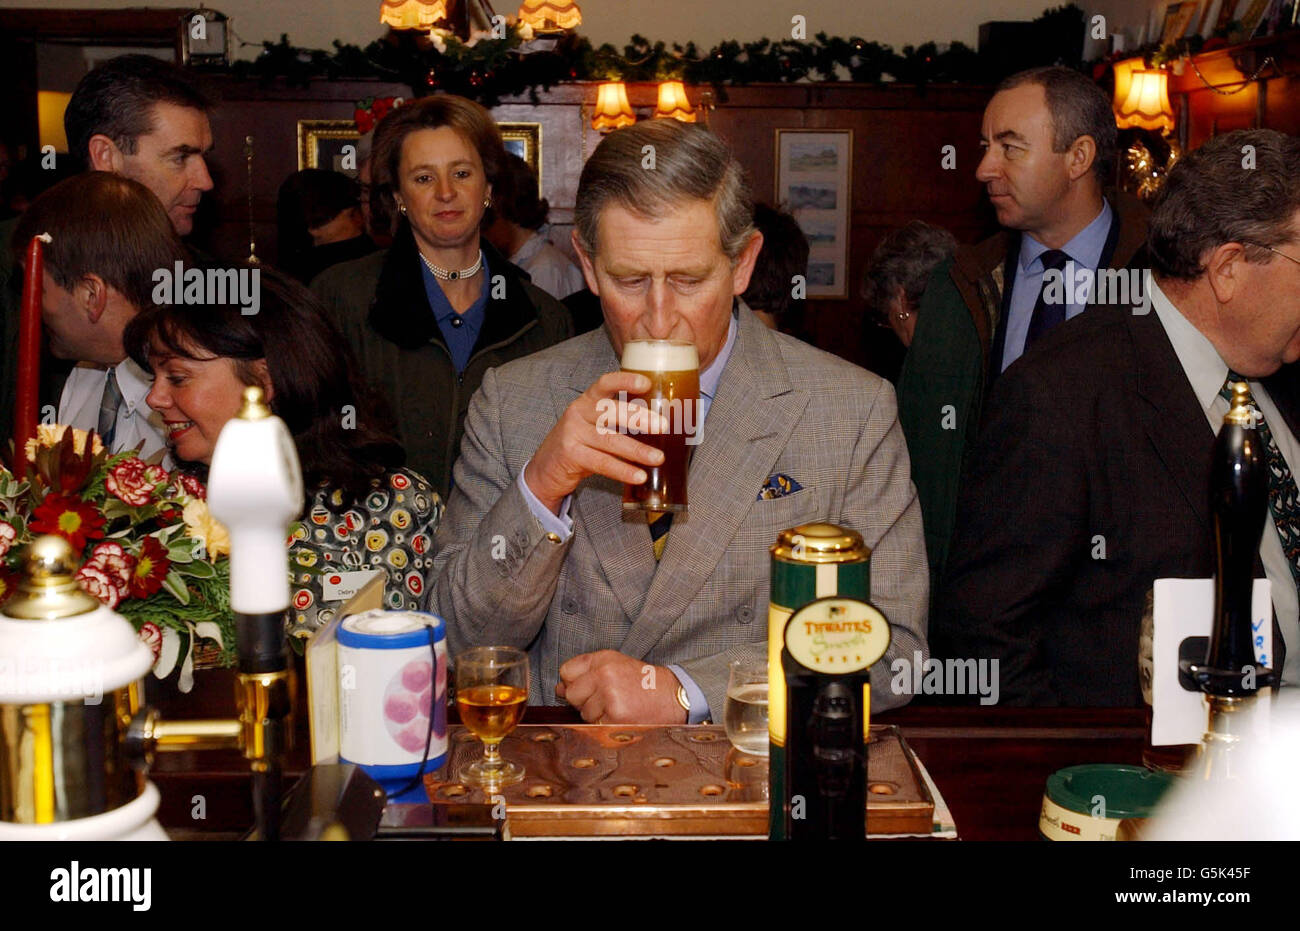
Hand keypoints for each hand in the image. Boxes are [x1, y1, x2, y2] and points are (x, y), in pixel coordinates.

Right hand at [523, 372, 667, 513]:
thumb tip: (661, 424)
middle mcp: (578, 412)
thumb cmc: (580, 444)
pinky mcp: (570, 455)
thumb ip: (618, 421)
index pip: (605, 383)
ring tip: (658, 458)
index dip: (625, 381)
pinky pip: (602, 462)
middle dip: (640, 418)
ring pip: (610, 440)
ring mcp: (572, 433)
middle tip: (663, 426)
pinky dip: (623, 470)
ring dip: (637, 450)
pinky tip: (639, 476)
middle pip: (611, 411)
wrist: (546, 469)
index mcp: (587, 401)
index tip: (646, 383)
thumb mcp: (595, 426)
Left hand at [555, 650, 686, 723]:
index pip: (566, 671)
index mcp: (604, 658)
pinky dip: (605, 725)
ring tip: (618, 707)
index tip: (587, 687)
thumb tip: (558, 689)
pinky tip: (622, 718)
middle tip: (607, 699)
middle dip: (584, 701)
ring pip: (583, 713)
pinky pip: (595, 725)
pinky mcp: (615, 716)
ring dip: (596, 715)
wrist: (673, 697)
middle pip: (571, 694)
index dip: (573, 682)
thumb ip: (586, 672)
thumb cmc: (643, 683)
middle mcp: (604, 674)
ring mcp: (609, 696)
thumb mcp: (617, 665)